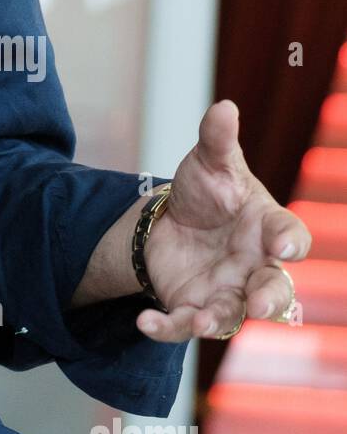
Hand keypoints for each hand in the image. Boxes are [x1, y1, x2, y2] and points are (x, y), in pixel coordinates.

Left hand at [136, 99, 310, 341]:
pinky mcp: (193, 305)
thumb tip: (223, 106)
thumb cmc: (206, 191)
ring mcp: (226, 291)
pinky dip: (166, 327)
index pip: (289, 236)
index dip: (290, 241)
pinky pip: (182, 324)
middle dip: (269, 299)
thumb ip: (217, 139)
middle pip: (274, 290)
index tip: (285, 245)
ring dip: (216, 320)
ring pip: (232, 316)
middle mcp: (254, 266)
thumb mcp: (208, 162)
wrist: (172, 219)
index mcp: (267, 228)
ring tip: (199, 320)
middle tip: (258, 304)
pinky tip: (143, 322)